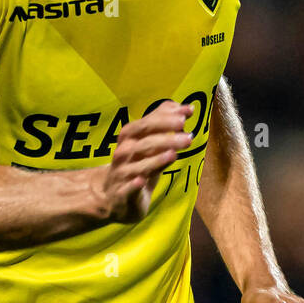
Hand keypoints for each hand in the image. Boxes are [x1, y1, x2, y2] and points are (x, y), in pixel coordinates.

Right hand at [95, 101, 192, 222]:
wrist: (115, 194)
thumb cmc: (137, 161)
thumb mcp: (150, 141)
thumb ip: (165, 123)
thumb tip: (187, 108)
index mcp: (129, 136)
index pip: (146, 124)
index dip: (165, 119)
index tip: (186, 115)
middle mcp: (123, 152)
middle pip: (144, 143)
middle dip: (166, 138)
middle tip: (188, 137)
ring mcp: (122, 173)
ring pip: (139, 165)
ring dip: (156, 159)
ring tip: (174, 154)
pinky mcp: (122, 193)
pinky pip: (127, 188)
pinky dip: (133, 184)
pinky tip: (141, 181)